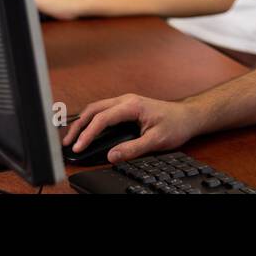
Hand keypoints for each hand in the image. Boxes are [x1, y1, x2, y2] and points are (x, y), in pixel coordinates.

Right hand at [62, 94, 204, 162]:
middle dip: (78, 126)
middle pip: (93, 110)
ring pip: (96, 108)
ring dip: (83, 122)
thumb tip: (112, 155)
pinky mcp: (126, 106)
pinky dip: (91, 120)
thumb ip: (133, 149)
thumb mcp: (156, 140)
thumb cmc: (175, 124)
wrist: (188, 116)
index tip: (79, 147)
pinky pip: (103, 110)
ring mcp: (125, 101)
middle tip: (68, 143)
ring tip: (73, 138)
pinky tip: (87, 130)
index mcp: (132, 105)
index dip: (88, 134)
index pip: (102, 119)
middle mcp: (126, 100)